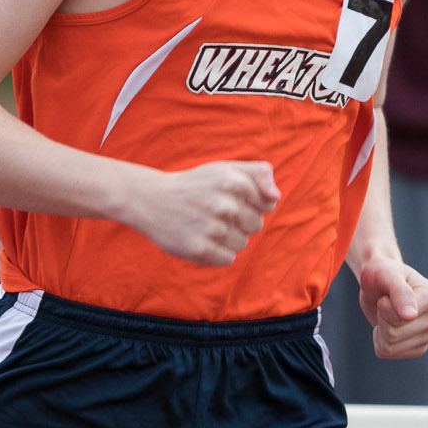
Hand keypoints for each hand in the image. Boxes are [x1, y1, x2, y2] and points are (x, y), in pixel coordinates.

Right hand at [126, 161, 280, 266]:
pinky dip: (216, 253)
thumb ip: (259, 174)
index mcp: (235, 181)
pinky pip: (228, 259)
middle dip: (240, 221)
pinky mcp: (200, 249)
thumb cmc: (196, 185)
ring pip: (242, 244)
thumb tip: (276, 198)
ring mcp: (213, 228)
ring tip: (206, 225)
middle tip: (215, 212)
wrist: (152, 199)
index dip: (251, 203)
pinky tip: (200, 238)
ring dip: (228, 239)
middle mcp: (226, 205)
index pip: (267, 205)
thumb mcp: (226, 168)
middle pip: (256, 226)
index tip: (230, 199)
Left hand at [358, 255, 427, 359]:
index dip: (384, 306)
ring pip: (391, 346)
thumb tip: (411, 316)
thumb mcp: (386, 275)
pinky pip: (390, 353)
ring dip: (379, 331)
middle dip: (381, 319)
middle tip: (384, 303)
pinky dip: (380, 341)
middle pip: (395, 334)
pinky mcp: (419, 348)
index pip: (400, 317)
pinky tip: (387, 326)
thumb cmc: (382, 274)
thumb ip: (399, 292)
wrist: (378, 284)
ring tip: (385, 314)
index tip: (387, 294)